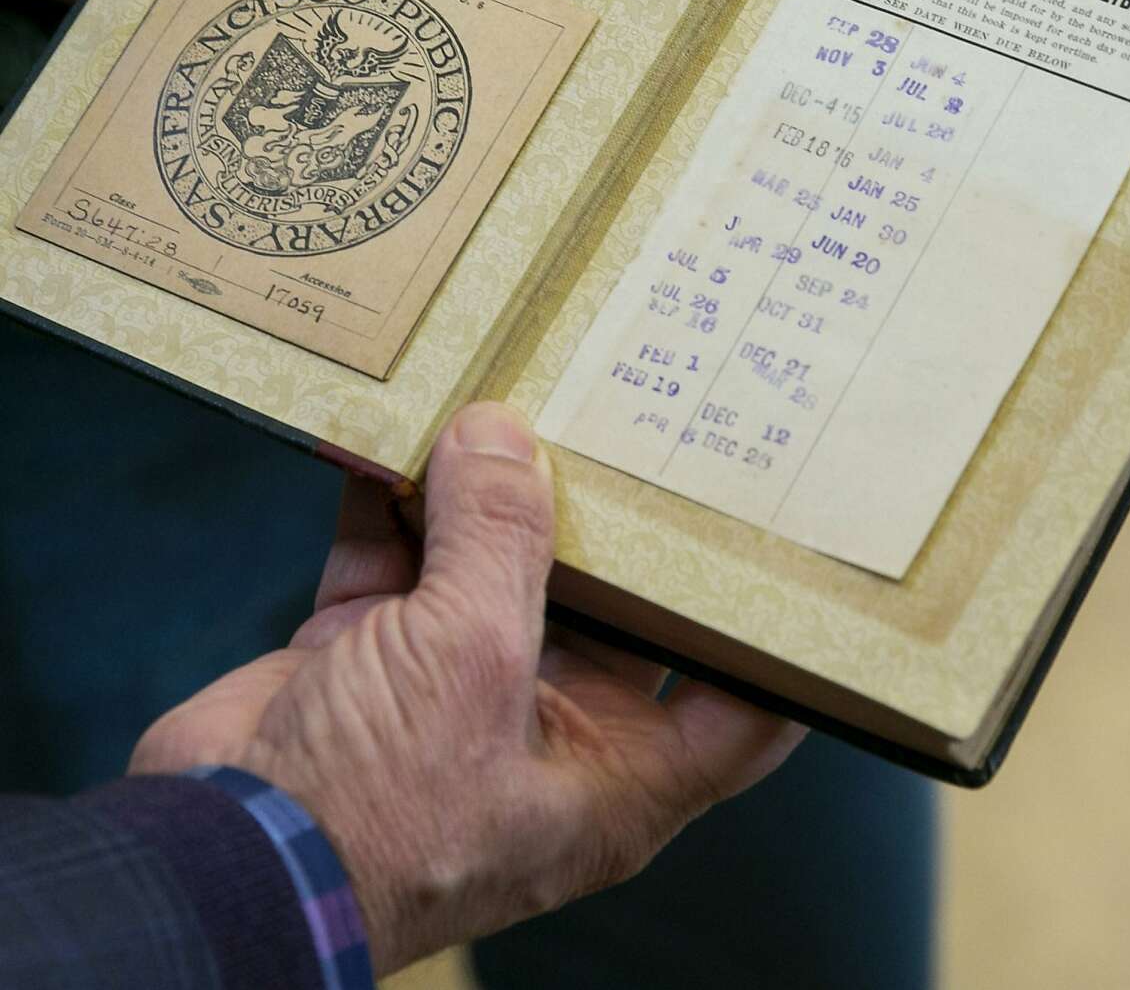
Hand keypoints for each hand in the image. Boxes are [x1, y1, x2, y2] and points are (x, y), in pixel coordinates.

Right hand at [131, 404, 800, 975]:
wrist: (217, 861)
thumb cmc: (376, 811)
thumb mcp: (467, 659)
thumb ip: (497, 536)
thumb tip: (503, 433)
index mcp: (612, 768)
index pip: (736, 707)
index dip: (775, 636)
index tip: (796, 541)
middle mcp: (543, 721)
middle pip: (606, 599)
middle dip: (606, 510)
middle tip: (633, 408)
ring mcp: (449, 683)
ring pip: (490, 559)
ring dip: (483, 483)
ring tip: (509, 384)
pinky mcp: (367, 652)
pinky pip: (391, 551)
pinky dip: (386, 493)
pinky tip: (395, 418)